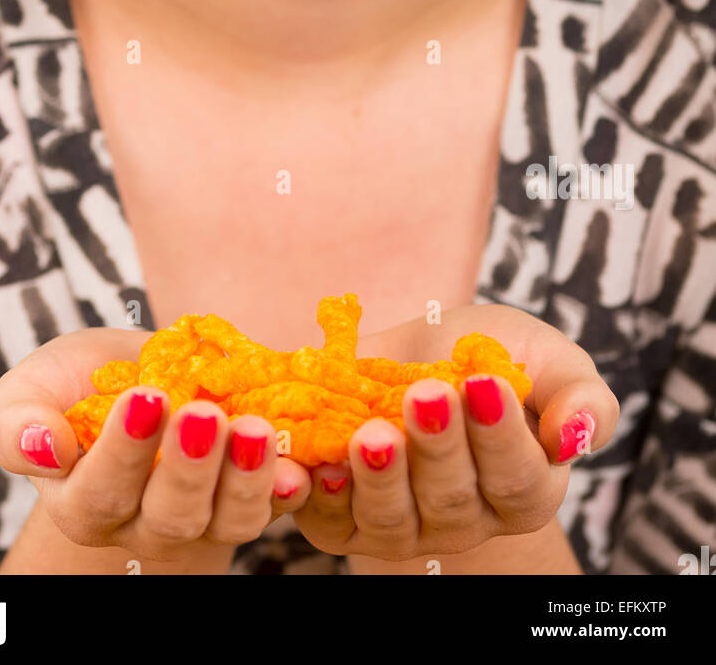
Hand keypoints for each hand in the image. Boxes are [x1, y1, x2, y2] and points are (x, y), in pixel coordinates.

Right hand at [0, 328, 313, 562]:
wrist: (141, 372)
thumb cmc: (77, 384)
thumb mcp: (31, 389)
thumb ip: (18, 424)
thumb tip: (44, 447)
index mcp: (84, 503)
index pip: (101, 491)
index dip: (123, 450)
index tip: (143, 397)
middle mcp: (144, 524)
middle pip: (170, 515)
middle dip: (189, 466)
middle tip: (202, 414)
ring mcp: (205, 516)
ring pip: (229, 519)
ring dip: (247, 478)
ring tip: (256, 429)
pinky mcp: (250, 497)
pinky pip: (276, 504)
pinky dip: (290, 485)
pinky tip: (300, 462)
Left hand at [288, 303, 618, 560]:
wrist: (416, 360)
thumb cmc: (490, 360)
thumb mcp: (548, 361)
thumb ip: (581, 397)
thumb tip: (577, 435)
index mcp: (524, 490)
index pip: (517, 476)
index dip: (500, 435)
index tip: (485, 385)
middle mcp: (465, 520)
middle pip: (452, 498)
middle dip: (438, 446)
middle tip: (425, 394)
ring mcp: (403, 525)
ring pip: (390, 518)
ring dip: (378, 477)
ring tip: (370, 433)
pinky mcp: (344, 520)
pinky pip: (326, 519)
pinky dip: (312, 495)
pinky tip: (305, 467)